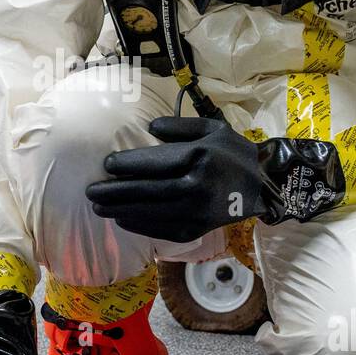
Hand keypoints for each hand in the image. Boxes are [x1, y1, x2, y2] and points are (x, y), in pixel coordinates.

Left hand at [86, 116, 346, 240]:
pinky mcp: (197, 227)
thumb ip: (179, 126)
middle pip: (144, 190)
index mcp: (195, 158)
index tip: (106, 165)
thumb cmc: (234, 152)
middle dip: (113, 192)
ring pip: (149, 212)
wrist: (265, 185)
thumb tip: (150, 127)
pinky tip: (123, 220)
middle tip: (90, 191)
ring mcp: (195, 210)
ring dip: (120, 210)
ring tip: (99, 207)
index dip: (125, 165)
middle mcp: (193, 186)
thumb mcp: (211, 128)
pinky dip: (140, 225)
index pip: (151, 163)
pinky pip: (162, 229)